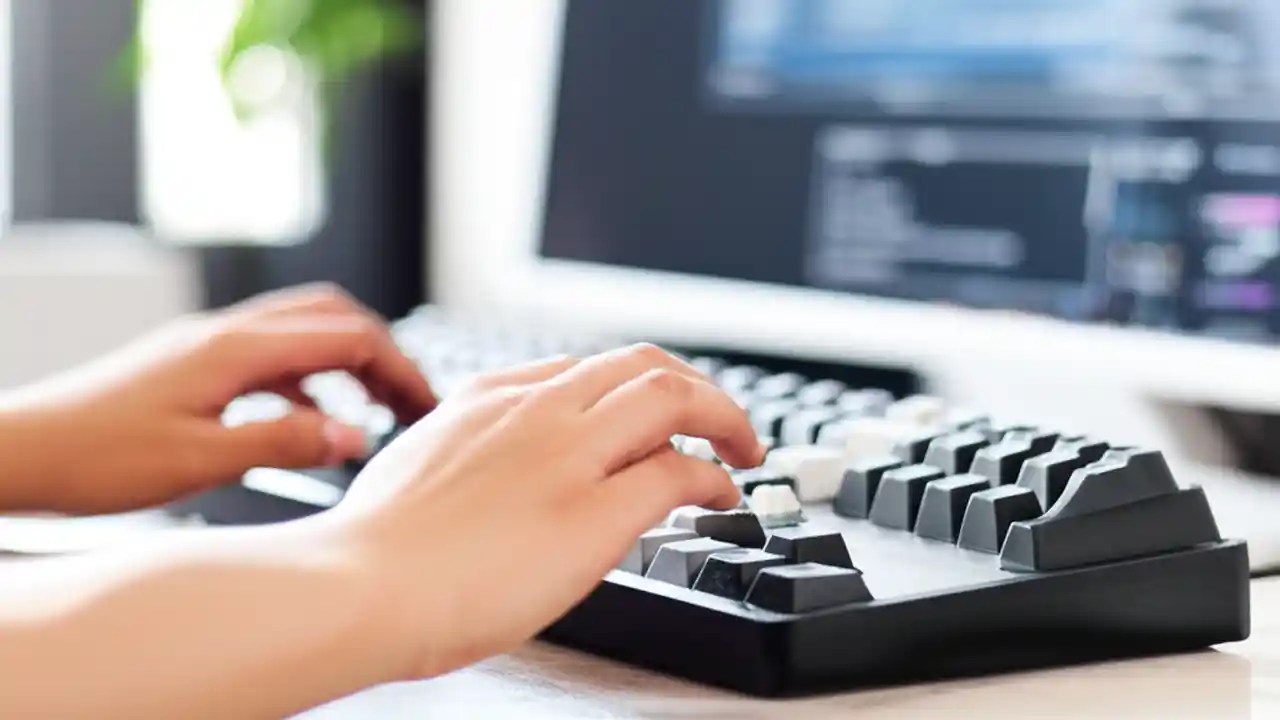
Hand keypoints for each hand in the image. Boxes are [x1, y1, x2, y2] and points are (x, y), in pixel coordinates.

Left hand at [0, 284, 436, 513]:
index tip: (425, 405)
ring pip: (301, 335)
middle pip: (330, 318)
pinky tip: (311, 423)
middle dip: (380, 352)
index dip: (397, 366)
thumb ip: (285, 442)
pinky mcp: (193, 367)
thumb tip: (354, 436)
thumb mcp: (202, 460)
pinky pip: (269, 360)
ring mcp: (208, 346)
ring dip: (346, 365)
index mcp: (236, 349)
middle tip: (410, 399)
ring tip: (375, 411)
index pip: (346, 335)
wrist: (22, 451)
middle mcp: (226, 335)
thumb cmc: (97, 457)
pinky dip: (307, 384)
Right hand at [329, 343, 766, 678]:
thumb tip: (494, 469)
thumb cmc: (373, 549)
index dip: (630, 389)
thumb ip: (468, 448)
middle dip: (694, 384)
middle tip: (719, 414)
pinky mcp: (594, 512)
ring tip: (743, 445)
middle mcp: (535, 411)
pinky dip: (715, 478)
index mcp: (488, 398)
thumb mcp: (418, 463)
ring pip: (672, 395)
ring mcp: (567, 455)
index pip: (584, 370)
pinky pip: (679, 474)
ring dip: (723, 415)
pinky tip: (722, 495)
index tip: (649, 415)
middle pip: (640, 362)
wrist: (359, 587)